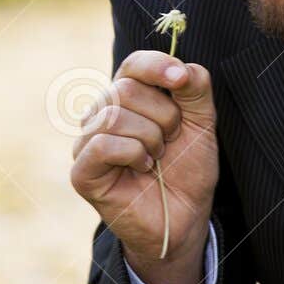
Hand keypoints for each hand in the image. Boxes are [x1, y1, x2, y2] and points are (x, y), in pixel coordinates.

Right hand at [69, 48, 217, 283]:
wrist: (185, 217)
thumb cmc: (188, 169)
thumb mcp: (202, 123)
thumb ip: (195, 88)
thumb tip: (181, 67)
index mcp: (128, 97)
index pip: (133, 65)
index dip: (156, 66)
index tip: (180, 80)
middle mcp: (102, 114)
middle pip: (126, 89)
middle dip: (162, 116)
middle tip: (170, 141)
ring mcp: (87, 142)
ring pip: (114, 116)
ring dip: (150, 139)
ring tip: (156, 158)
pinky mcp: (81, 171)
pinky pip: (103, 144)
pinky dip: (134, 155)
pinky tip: (142, 169)